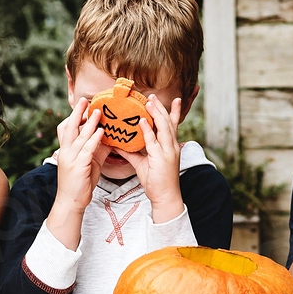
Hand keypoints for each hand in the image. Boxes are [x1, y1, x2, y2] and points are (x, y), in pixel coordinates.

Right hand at [53, 97, 108, 213]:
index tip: (83, 107)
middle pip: (69, 127)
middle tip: (84, 100)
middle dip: (77, 113)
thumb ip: (96, 150)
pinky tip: (101, 132)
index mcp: (66, 150)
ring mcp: (70, 159)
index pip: (66, 129)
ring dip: (89, 123)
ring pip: (79, 137)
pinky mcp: (78, 167)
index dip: (74, 117)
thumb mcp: (88, 163)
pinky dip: (94, 140)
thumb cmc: (79, 183)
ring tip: (98, 112)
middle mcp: (66, 152)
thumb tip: (107, 138)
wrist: (71, 202)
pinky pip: (87, 150)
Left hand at [119, 96, 183, 215]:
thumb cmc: (156, 181)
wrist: (165, 197)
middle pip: (168, 122)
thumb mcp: (142, 163)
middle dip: (161, 108)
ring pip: (164, 128)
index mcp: (169, 146)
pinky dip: (148, 131)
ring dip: (156, 113)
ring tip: (149, 102)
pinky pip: (153, 141)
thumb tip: (118, 144)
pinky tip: (141, 122)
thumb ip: (131, 152)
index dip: (173, 112)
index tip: (174, 100)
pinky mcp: (162, 158)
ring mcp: (168, 152)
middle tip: (152, 96)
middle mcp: (171, 146)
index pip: (172, 125)